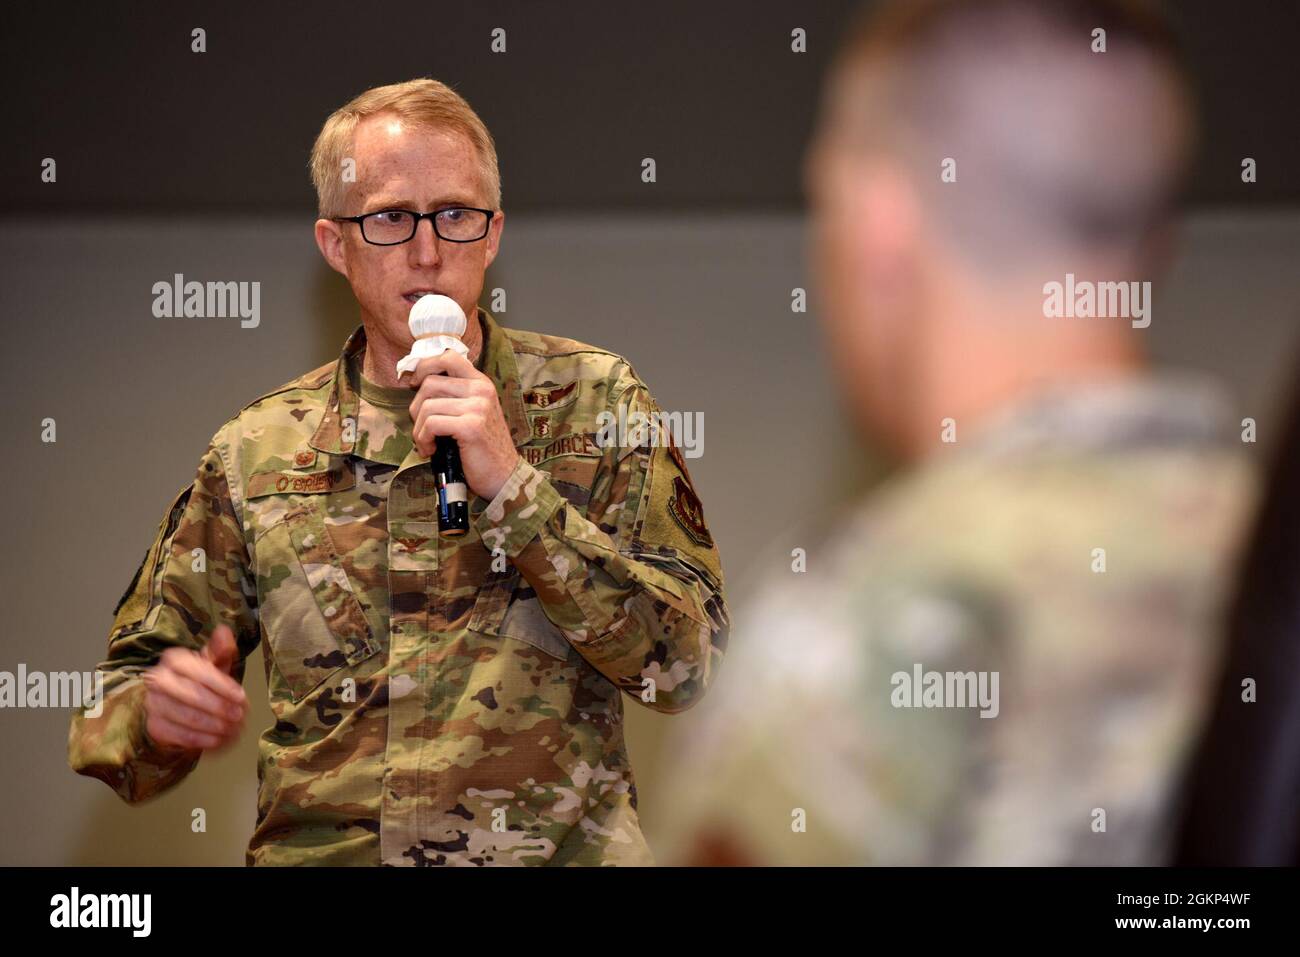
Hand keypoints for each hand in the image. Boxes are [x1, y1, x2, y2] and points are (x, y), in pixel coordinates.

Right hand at [142, 624, 247, 752]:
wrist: (173, 705)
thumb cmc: (199, 680)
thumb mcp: (212, 663)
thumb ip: (221, 650)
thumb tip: (224, 632)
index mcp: (175, 659)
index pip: (199, 672)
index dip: (222, 686)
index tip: (241, 697)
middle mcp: (159, 679)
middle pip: (192, 695)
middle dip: (220, 707)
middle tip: (239, 716)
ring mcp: (153, 704)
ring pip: (187, 717)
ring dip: (214, 726)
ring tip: (233, 730)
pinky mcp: (154, 726)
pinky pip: (179, 736)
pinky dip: (202, 740)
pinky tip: (218, 740)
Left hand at [401, 350, 519, 500]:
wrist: (503, 475)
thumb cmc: (482, 448)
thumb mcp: (473, 413)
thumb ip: (454, 396)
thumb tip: (416, 384)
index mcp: (481, 383)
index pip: (448, 357)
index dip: (424, 366)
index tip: (414, 384)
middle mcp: (481, 390)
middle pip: (430, 383)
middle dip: (416, 408)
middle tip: (422, 428)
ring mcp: (478, 407)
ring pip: (427, 406)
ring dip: (419, 429)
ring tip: (427, 443)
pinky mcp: (471, 426)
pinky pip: (431, 424)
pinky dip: (423, 439)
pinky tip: (430, 450)